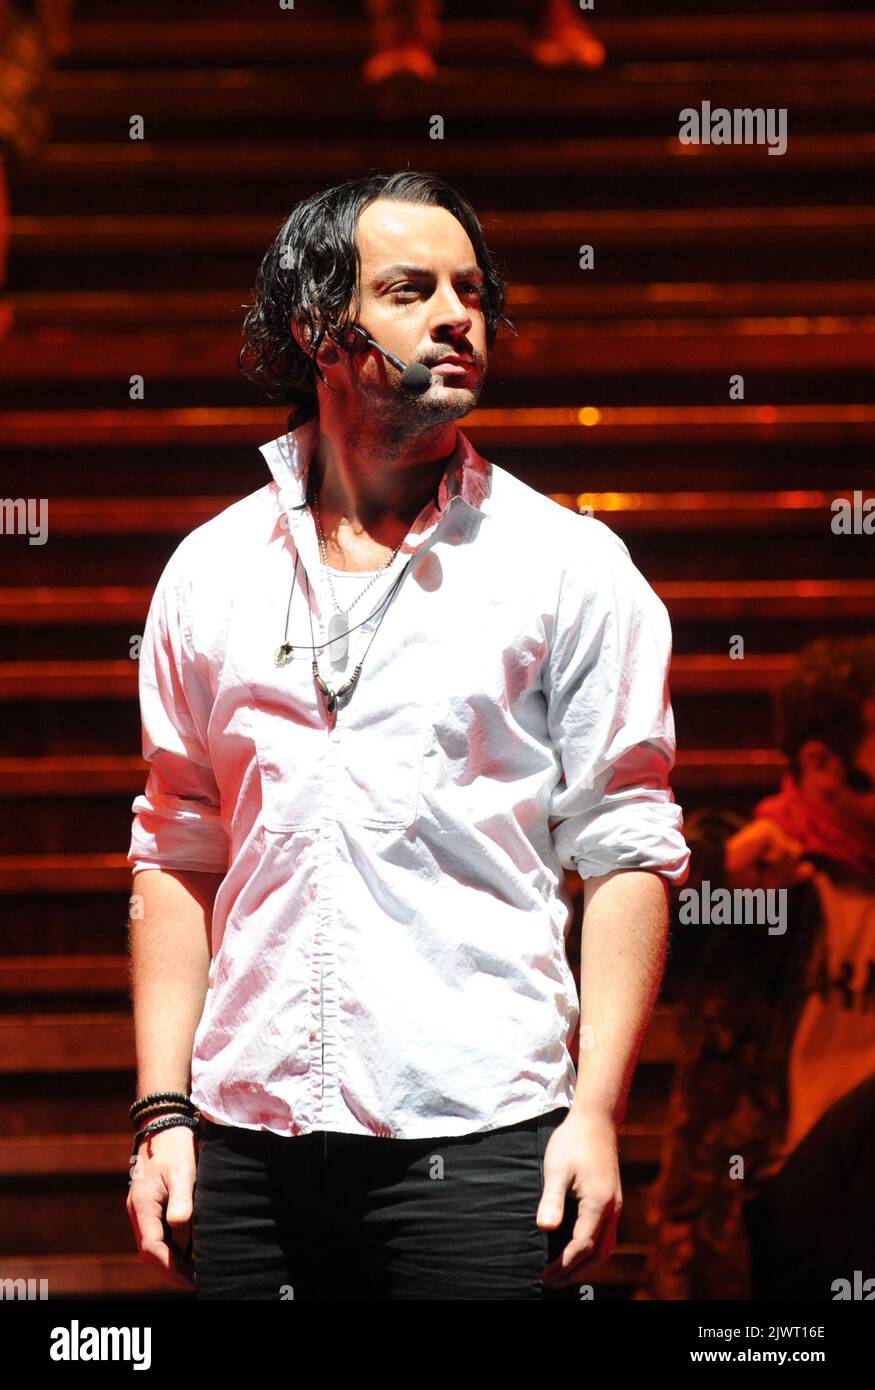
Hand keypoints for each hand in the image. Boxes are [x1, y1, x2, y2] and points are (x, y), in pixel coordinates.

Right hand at [126, 1124, 197, 1287]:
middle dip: (171, 1270)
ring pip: (154, 1244)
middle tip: (197, 1281)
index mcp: (143, 1206)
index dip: (170, 1266)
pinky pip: (159, 1233)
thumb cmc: (175, 1147)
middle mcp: (139, 1211)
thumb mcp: (182, 1171)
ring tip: (197, 1273)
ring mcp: (144, 1209)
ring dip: (172, 1261)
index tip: (192, 1278)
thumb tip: (179, 1224)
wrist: (164, 1125)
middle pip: (150, 1251)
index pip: (152, 1247)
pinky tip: (192, 1251)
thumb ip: (181, 1198)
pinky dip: (173, 1247)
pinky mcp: (152, 1205)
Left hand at [536, 1108, 621, 1289]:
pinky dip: (592, 1252)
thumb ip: (552, 1199)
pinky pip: (607, 1236)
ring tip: (562, 1274)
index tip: (544, 1276)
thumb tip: (544, 1228)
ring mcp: (615, 1206)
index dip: (564, 1265)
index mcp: (598, 1203)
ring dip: (585, 1265)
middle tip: (550, 1282)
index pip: (582, 1246)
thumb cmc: (573, 1141)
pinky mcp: (612, 1201)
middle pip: (597, 1254)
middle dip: (575, 1272)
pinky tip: (577, 1251)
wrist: (597, 1120)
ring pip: (606, 1248)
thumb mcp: (557, 1168)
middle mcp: (611, 1209)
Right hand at [724, 817, 817, 890]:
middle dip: (784, 871)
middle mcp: (772, 833)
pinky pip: (784, 849)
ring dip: (778, 868)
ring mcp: (770, 829)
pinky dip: (773, 860)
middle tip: (762, 876)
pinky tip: (757, 858)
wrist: (722, 874)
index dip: (787, 874)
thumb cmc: (741, 879)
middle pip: (797, 854)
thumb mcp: (771, 881)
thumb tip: (811, 867)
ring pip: (794, 852)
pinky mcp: (767, 829)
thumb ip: (791, 874)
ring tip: (759, 868)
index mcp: (773, 844)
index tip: (767, 882)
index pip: (795, 858)